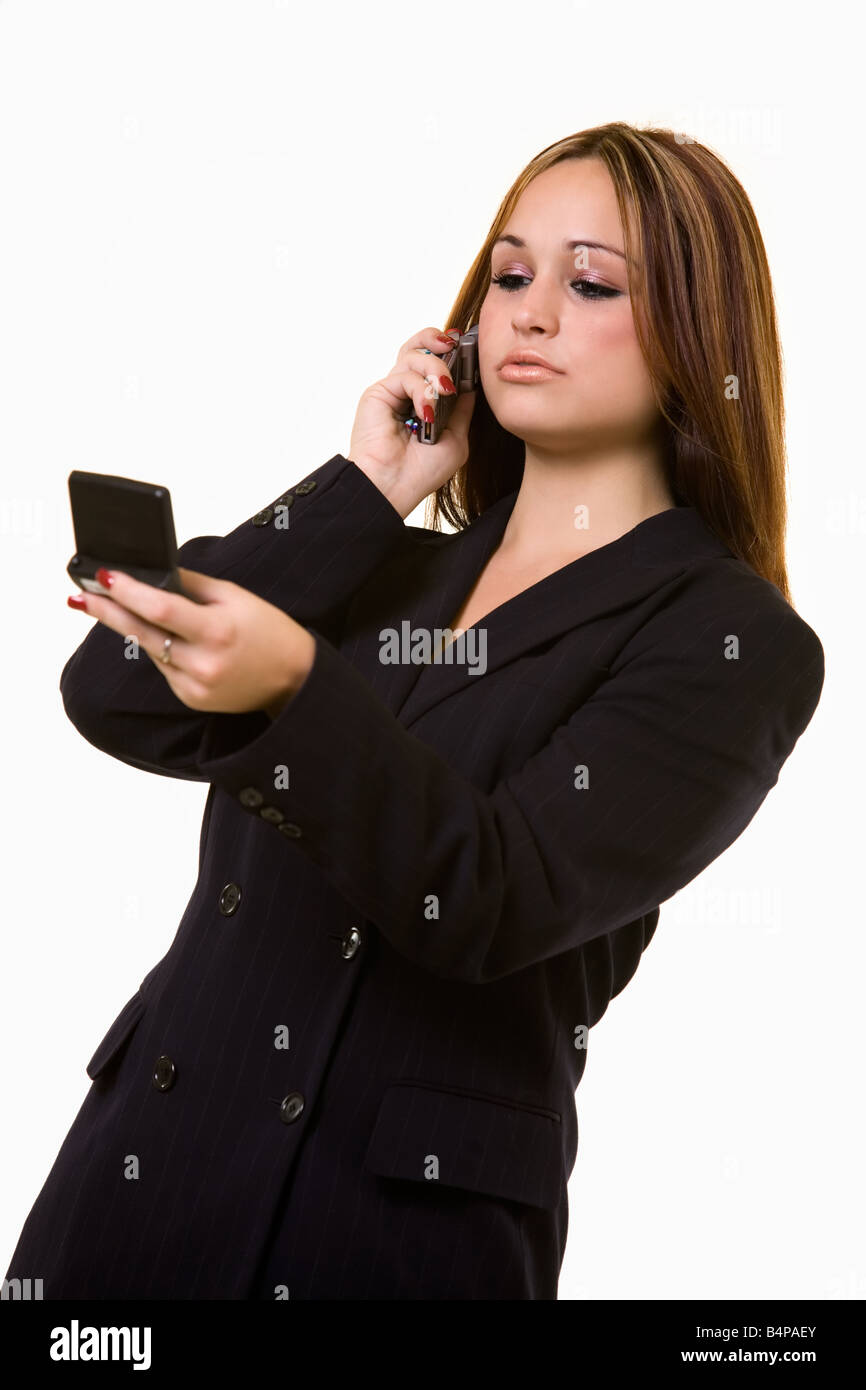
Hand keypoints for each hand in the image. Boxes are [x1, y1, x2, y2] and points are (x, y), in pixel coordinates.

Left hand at [67, 567, 315, 716]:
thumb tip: (153, 574)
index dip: (128, 592)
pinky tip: (168, 638)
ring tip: (114, 606)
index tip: (105, 577)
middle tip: (81, 596)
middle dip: (108, 612)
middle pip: (142, 633)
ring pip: (151, 650)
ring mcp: (195, 685)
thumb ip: (191, 585)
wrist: (293, 679)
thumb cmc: (269, 630)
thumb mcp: (236, 597)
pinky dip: (160, 649)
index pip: (161, 609)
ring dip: (134, 628)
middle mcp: (204, 663)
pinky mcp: (190, 698)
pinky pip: (164, 667)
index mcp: (218, 631)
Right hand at [347, 324, 476, 517]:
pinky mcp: (378, 393)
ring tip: (445, 390)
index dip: (451, 352)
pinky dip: (421, 390)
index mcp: (422, 400)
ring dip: (436, 368)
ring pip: (413, 354)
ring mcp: (392, 391)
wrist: (394, 488)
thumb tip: (472, 384)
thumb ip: (462, 410)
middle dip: (438, 339)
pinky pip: (405, 375)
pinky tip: (427, 412)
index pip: (435, 362)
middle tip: (456, 346)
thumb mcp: (456, 439)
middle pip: (419, 347)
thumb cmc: (421, 472)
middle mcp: (405, 392)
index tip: (470, 349)